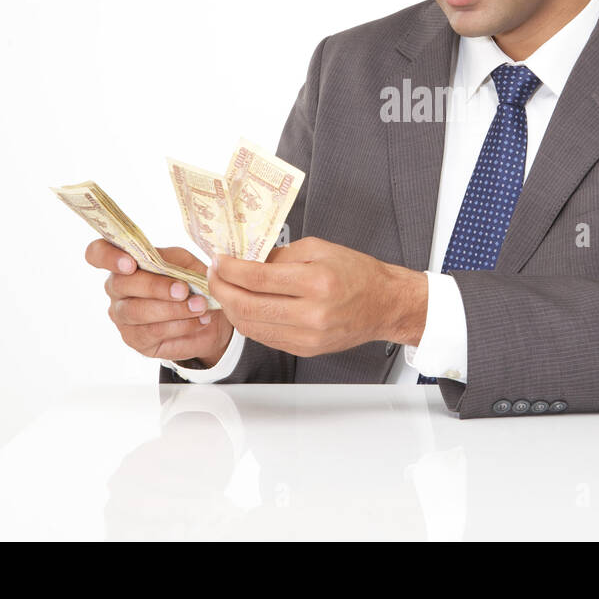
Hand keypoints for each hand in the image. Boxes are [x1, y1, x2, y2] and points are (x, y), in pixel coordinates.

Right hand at [85, 240, 233, 366]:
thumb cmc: (192, 282)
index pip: (97, 253)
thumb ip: (175, 261)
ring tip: (199, 306)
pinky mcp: (135, 339)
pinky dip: (180, 325)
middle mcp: (116, 288)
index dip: (107, 257)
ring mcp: (122, 316)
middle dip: (155, 287)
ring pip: (137, 312)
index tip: (130, 264)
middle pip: (121, 284)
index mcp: (124, 262)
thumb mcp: (187, 262)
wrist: (209, 314)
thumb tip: (170, 269)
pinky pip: (153, 332)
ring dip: (172, 309)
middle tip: (183, 290)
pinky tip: (199, 319)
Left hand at [205, 236, 427, 357]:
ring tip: (226, 290)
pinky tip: (246, 306)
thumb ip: (279, 256)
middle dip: (221, 289)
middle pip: (247, 306)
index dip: (229, 269)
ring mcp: (307, 337)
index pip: (257, 278)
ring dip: (230, 307)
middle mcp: (312, 314)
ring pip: (250, 326)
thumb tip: (244, 261)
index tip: (219, 260)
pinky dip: (248, 321)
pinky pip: (264, 337)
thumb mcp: (319, 249)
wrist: (384, 304)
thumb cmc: (356, 273)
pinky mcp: (304, 350)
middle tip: (214, 275)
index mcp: (316, 282)